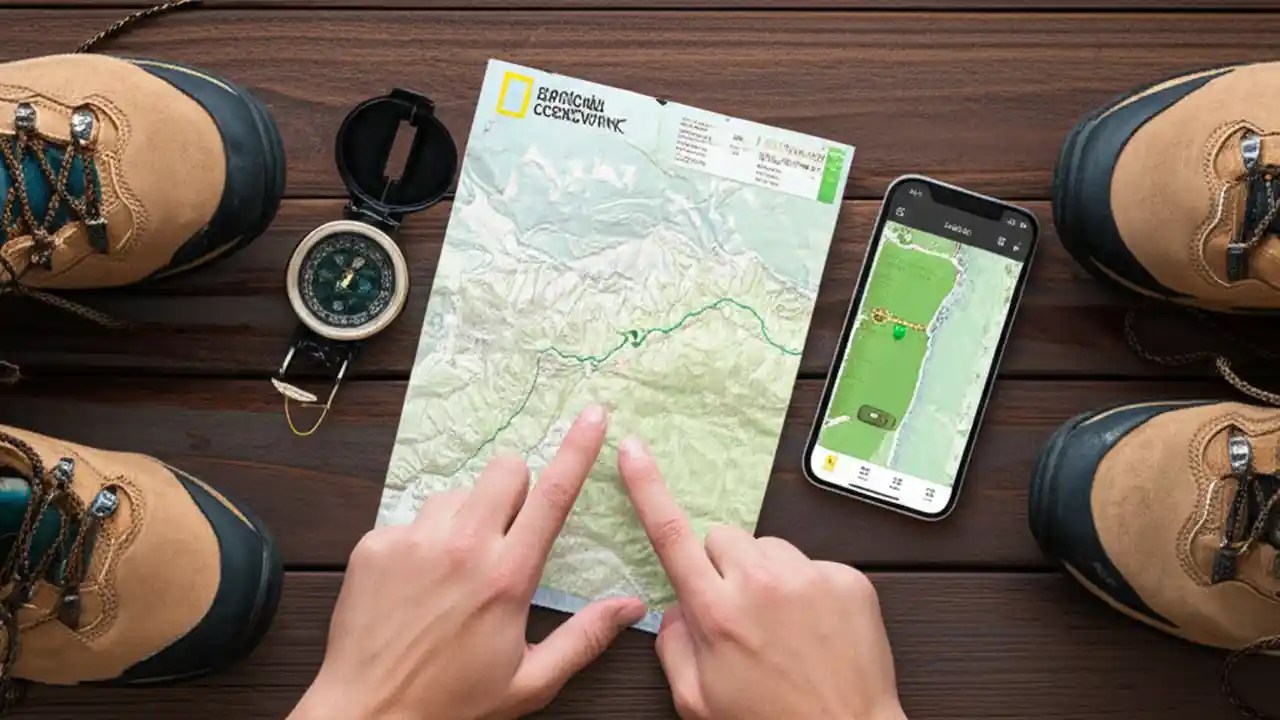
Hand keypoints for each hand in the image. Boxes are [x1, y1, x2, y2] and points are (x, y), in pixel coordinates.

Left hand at [291, 405, 645, 719]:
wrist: (367, 717)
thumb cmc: (453, 703)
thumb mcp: (530, 681)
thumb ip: (585, 637)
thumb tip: (632, 605)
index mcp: (507, 575)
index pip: (553, 494)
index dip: (578, 449)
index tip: (593, 416)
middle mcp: (462, 546)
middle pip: (504, 470)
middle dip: (515, 489)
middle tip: (508, 532)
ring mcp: (412, 541)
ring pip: (456, 494)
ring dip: (466, 517)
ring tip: (455, 570)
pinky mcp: (374, 545)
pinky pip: (410, 519)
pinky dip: (421, 542)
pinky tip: (416, 585)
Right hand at [618, 437, 905, 719]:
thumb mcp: (697, 700)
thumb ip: (673, 646)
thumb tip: (674, 609)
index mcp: (717, 612)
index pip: (670, 535)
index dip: (647, 487)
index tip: (632, 449)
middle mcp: (761, 584)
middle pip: (722, 538)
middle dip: (721, 565)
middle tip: (737, 609)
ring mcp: (809, 577)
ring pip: (769, 549)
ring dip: (767, 576)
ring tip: (782, 626)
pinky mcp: (847, 578)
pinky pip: (813, 565)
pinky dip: (809, 590)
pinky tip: (814, 628)